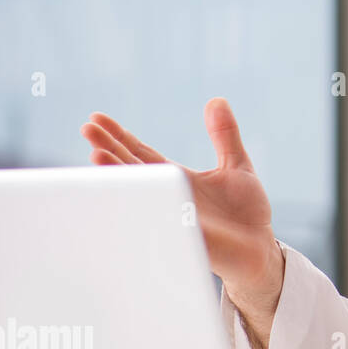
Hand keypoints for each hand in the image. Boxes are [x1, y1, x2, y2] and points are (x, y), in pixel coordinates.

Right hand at [80, 98, 283, 311]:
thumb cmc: (246, 210)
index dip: (119, 136)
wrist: (260, 248)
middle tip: (87, 128)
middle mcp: (169, 194)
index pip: (140, 153)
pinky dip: (144, 207)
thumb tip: (217, 100)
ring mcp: (173, 214)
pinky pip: (159, 220)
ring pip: (139, 193)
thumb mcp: (236, 164)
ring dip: (118, 176)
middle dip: (108, 148)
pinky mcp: (184, 234)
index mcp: (177, 177)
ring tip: (96, 155)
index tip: (97, 118)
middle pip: (131, 168)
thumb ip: (224, 134)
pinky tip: (128, 193)